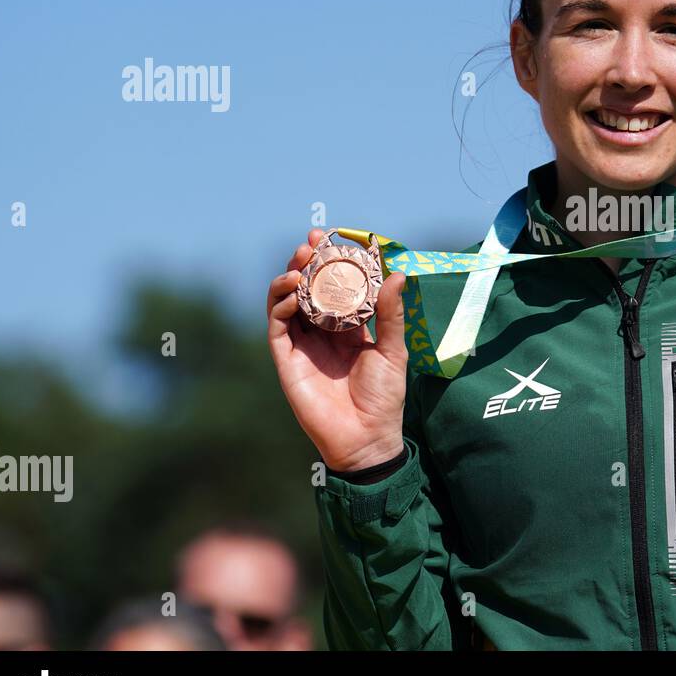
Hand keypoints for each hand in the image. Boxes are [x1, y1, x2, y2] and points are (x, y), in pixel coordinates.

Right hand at [267, 229, 410, 471]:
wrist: (367, 437)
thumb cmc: (383, 397)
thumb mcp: (392, 349)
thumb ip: (391, 313)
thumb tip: (398, 274)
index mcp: (348, 326)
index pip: (335, 285)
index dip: (330, 262)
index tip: (333, 237)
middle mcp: (321, 331)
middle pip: (306, 288)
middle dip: (306, 262)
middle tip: (311, 242)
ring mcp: (302, 345)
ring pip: (285, 302)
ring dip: (289, 279)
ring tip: (300, 263)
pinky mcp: (286, 360)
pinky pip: (277, 327)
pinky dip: (280, 305)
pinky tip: (293, 291)